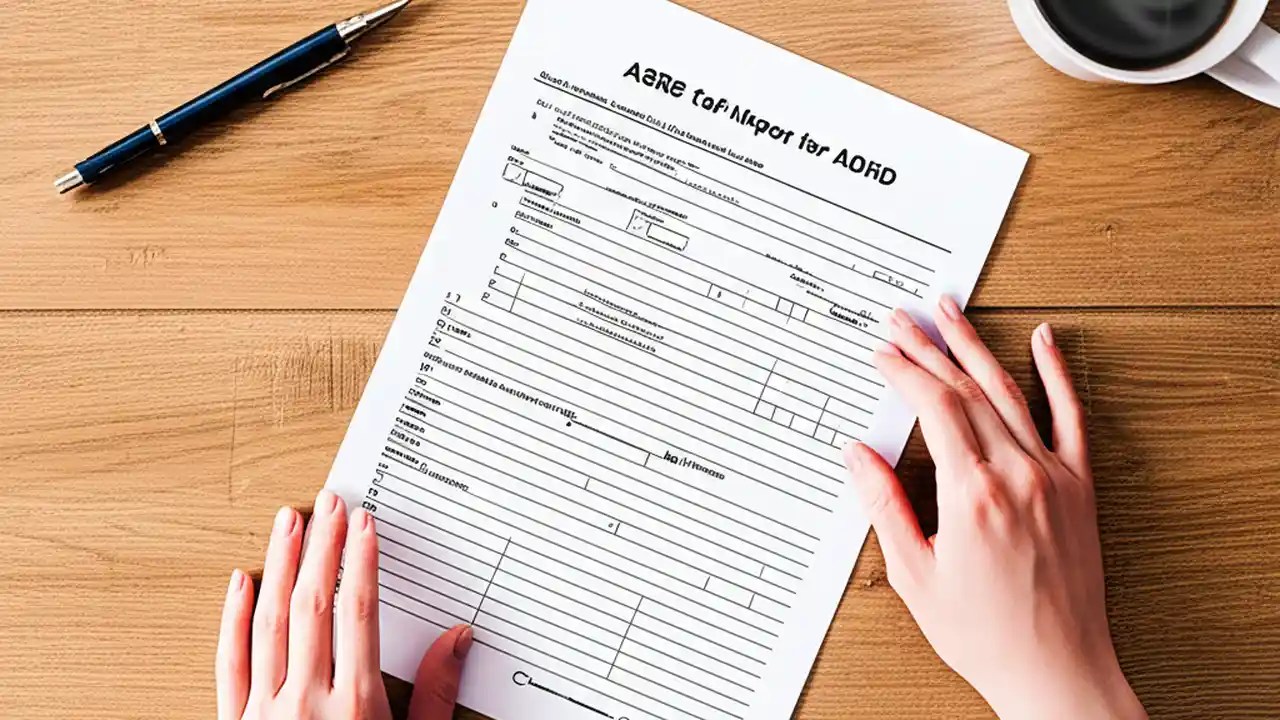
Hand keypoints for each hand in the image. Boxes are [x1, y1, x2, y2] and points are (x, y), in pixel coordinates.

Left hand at [217, 489, 472, 719]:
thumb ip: (434, 694)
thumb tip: (458, 640)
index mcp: (353, 704)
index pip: (356, 611)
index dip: (360, 560)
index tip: (365, 525)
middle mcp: (304, 700)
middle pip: (311, 604)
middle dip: (322, 546)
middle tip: (329, 504)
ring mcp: (263, 711)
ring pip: (268, 621)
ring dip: (279, 565)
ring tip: (289, 524)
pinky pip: (228, 661)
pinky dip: (232, 618)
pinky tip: (241, 583)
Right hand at [843, 298, 1144, 719]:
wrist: (1056, 669)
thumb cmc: (987, 633)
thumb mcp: (916, 574)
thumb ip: (885, 506)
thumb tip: (858, 455)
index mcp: (972, 494)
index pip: (933, 407)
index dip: (904, 371)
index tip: (883, 352)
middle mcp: (1017, 475)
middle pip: (967, 389)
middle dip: (929, 347)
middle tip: (904, 319)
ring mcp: (1053, 476)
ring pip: (1010, 392)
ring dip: (976, 346)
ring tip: (952, 312)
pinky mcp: (1079, 487)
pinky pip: (1072, 417)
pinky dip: (1057, 374)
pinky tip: (1043, 341)